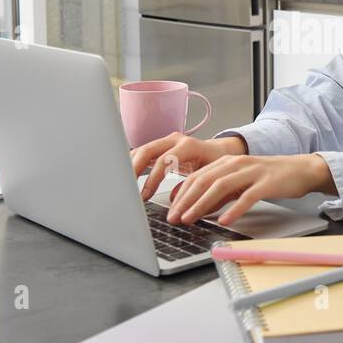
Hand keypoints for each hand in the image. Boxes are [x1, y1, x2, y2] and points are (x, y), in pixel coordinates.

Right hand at [132, 131, 246, 201]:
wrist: (220, 152)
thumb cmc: (218, 165)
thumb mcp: (210, 177)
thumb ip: (192, 187)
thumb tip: (173, 202)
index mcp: (189, 146)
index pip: (164, 160)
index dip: (152, 179)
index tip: (144, 196)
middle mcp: (175, 140)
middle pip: (147, 150)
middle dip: (133, 170)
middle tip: (124, 188)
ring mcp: (166, 142)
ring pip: (142, 150)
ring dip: (129, 167)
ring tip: (121, 186)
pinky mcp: (160, 148)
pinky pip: (142, 154)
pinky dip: (133, 165)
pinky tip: (126, 179)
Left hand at [165, 153, 335, 226]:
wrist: (301, 170)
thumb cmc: (269, 178)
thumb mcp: (239, 184)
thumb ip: (219, 194)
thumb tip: (196, 208)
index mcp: (226, 162)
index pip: (197, 177)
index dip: (181, 194)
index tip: (170, 211)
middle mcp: (236, 164)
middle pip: (204, 180)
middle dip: (186, 201)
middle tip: (173, 218)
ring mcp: (251, 172)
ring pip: (221, 186)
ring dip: (202, 204)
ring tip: (190, 219)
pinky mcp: (267, 182)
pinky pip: (247, 196)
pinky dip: (234, 209)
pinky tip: (224, 220)